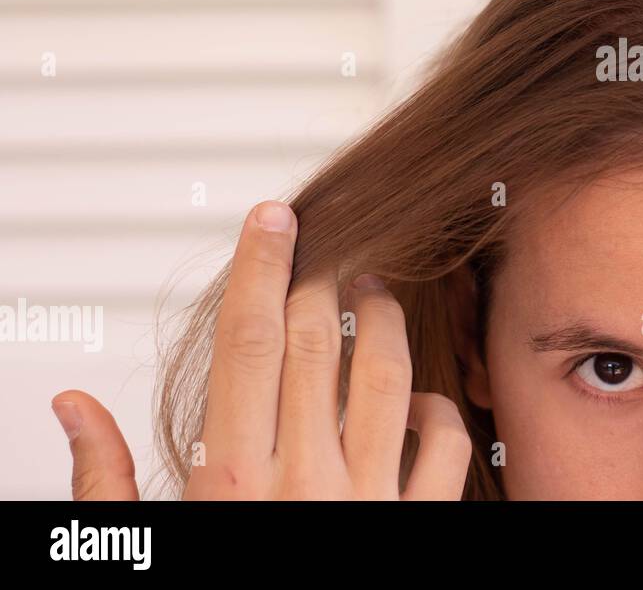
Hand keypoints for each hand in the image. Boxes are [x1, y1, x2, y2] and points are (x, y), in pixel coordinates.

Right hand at [51, 201, 472, 499]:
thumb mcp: (142, 553)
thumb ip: (105, 481)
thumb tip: (72, 406)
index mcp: (230, 482)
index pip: (248, 343)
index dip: (262, 268)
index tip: (275, 217)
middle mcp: (304, 483)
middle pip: (317, 345)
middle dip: (323, 281)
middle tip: (324, 250)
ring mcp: (368, 503)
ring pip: (388, 380)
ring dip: (386, 324)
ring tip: (378, 294)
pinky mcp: (419, 526)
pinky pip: (443, 447)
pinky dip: (437, 409)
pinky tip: (420, 396)